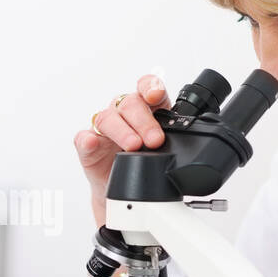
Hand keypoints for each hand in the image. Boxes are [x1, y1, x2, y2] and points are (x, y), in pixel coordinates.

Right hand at [74, 75, 169, 227]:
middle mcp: (124, 113)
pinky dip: (87, 139)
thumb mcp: (167, 149)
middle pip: (130, 104)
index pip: (147, 87)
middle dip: (144, 122)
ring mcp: (105, 129)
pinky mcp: (89, 145)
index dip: (151, 87)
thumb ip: (177, 143)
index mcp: (146, 108)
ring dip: (122, 131)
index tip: (156, 96)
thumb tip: (194, 151)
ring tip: (133, 146)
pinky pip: (83, 138)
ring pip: (108, 118)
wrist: (125, 188)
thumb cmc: (146, 162)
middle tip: (155, 140)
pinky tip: (92, 142)